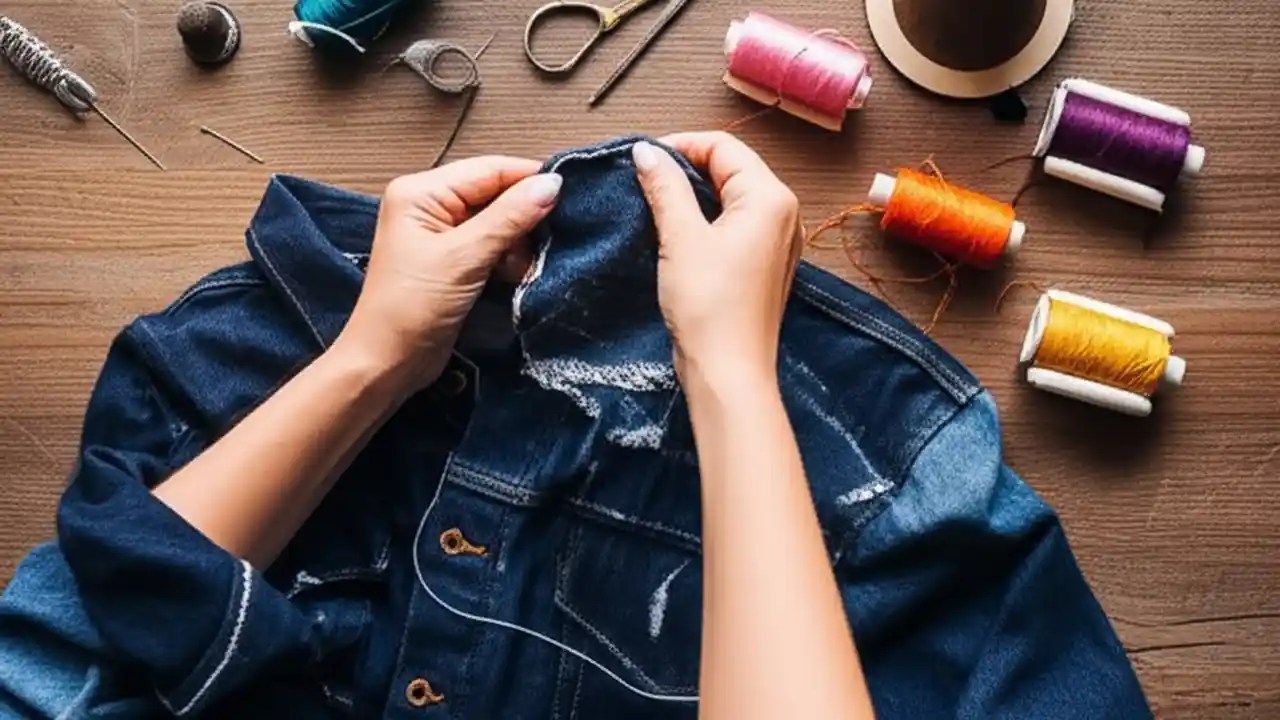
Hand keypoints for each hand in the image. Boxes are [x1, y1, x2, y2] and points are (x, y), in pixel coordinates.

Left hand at [334, 157, 561, 392]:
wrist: (385, 364)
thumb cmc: (411, 308)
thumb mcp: (464, 258)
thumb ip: (509, 217)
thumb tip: (552, 183)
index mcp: (421, 192)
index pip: (489, 169)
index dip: (530, 179)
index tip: (573, 193)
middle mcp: (430, 205)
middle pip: (495, 194)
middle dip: (526, 216)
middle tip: (554, 238)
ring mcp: (441, 234)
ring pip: (499, 222)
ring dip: (520, 242)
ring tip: (532, 265)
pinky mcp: (453, 261)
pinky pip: (492, 246)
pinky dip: (510, 259)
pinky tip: (521, 275)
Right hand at [631, 133, 802, 385]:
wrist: (729, 373)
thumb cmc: (709, 305)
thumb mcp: (680, 238)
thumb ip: (665, 187)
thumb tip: (646, 152)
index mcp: (770, 198)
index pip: (724, 146)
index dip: (679, 145)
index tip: (641, 159)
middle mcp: (784, 213)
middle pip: (731, 168)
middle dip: (685, 168)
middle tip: (642, 181)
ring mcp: (778, 242)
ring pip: (731, 198)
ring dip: (692, 195)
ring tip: (653, 205)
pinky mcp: (764, 266)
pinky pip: (735, 226)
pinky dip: (705, 220)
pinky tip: (676, 233)